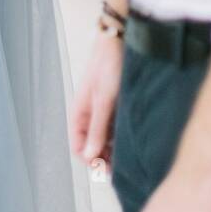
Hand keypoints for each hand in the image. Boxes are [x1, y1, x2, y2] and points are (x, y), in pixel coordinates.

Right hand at [70, 31, 123, 168]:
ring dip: (114, 150)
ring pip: (105, 139)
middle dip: (103, 158)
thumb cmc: (108, 66)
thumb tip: (90, 155)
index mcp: (79, 113)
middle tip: (121, 169)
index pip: (78, 146)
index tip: (106, 170)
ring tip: (130, 159)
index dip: (90, 160)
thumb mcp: (103, 100)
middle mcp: (89, 115)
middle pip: (92, 145)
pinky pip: (115, 129)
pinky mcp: (115, 106)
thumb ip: (98, 128)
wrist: (119, 41)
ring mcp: (102, 111)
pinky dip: (121, 138)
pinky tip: (133, 143)